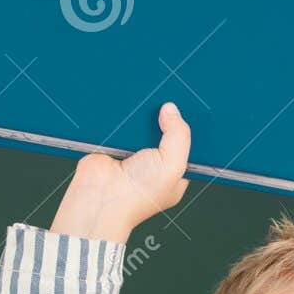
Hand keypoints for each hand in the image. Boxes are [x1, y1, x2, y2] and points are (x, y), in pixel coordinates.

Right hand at [49, 102, 190, 244]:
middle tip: (171, 96)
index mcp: (173, 172)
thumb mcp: (173, 164)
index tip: (194, 107)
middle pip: (165, 130)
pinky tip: (129, 103)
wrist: (100, 197)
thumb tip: (171, 109)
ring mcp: (132, 152)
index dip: (189, 128)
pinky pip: (122, 121)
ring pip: (143, 123)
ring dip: (144, 113)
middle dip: (168, 116)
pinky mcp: (113, 143)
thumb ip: (179, 135)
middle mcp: (154, 162)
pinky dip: (124, 114)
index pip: (186, 144)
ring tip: (150, 97)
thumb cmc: (138, 194)